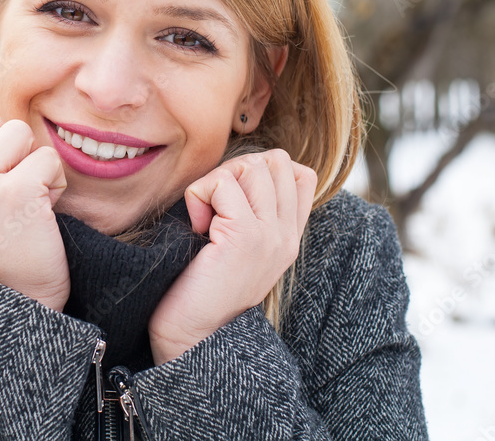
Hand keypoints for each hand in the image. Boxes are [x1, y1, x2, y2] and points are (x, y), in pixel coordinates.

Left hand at [147, 149, 316, 364]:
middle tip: (214, 205)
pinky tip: (197, 225)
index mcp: (290, 237)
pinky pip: (221, 184)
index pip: (301, 174)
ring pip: (250, 167)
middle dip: (235, 170)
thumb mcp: (240, 247)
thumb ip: (253, 213)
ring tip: (205, 217)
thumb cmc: (203, 285)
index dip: (261, 170)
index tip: (232, 198)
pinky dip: (199, 194)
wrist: (193, 333)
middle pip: (275, 161)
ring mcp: (270, 236)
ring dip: (215, 182)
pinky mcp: (244, 236)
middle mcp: (286, 236)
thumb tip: (243, 168)